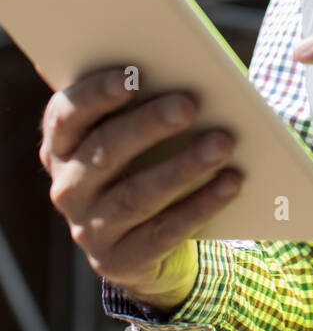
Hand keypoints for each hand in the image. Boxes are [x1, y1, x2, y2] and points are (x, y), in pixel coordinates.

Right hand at [39, 67, 242, 308]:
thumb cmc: (143, 164)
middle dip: (149, 125)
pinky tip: (231, 183)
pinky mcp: (119, 260)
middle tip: (189, 104)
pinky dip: (201, 205)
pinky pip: (164, 232)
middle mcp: (68, 186)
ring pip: (136, 195)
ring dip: (183, 167)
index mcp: (63, 145)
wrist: (140, 244)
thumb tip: (185, 70)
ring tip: (222, 143)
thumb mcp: (134, 135)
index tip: (131, 75)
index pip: (66, 115)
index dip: (95, 94)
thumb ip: (144, 104)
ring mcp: (89, 228)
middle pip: (105, 150)